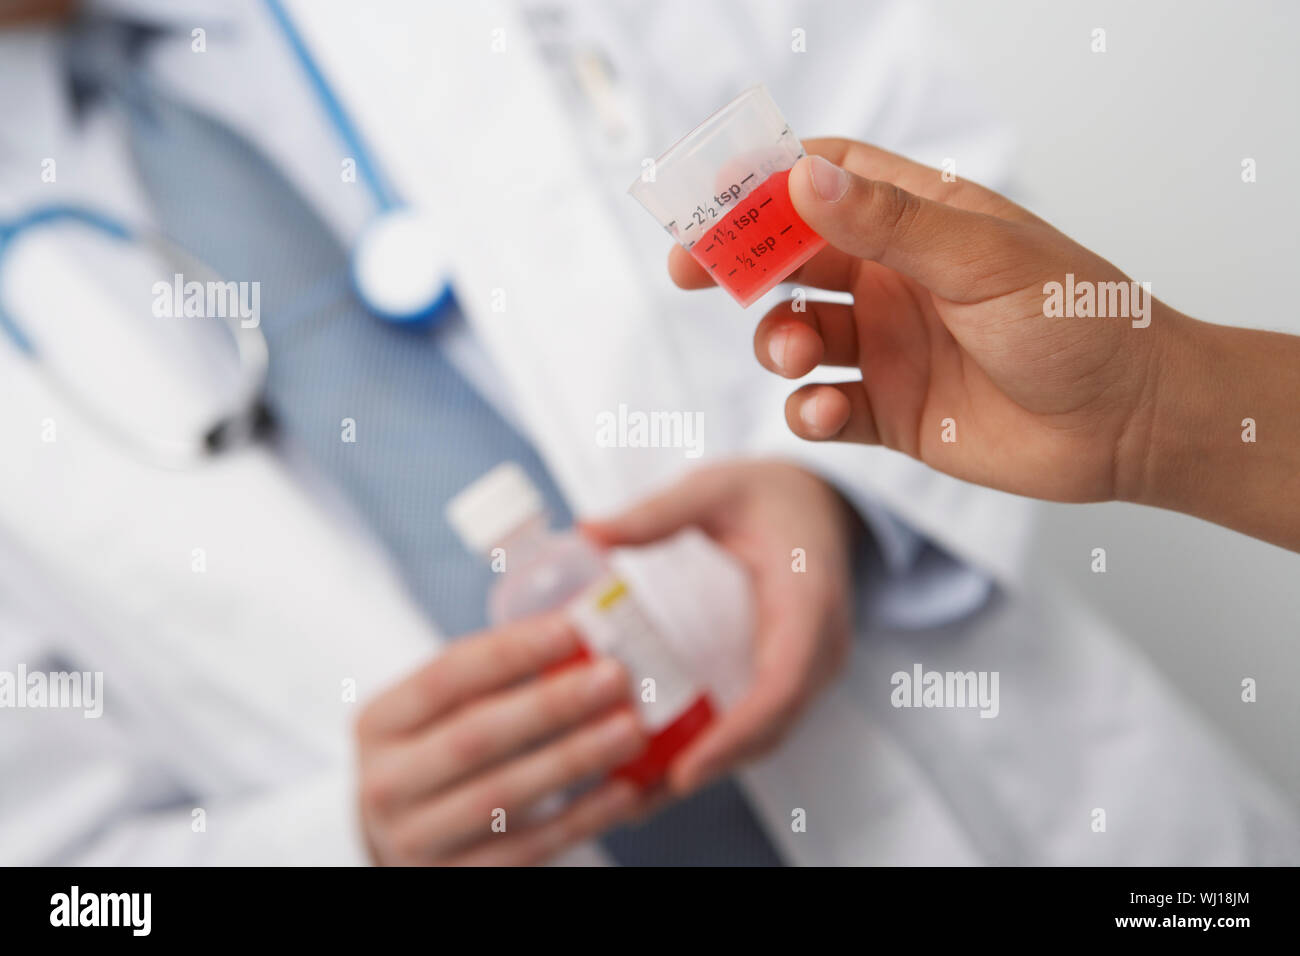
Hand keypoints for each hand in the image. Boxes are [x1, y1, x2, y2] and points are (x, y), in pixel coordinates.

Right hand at [356, 613, 646, 865]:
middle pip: (475, 736)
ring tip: (631, 729)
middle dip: (551, 704)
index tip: (575, 627)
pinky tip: (624, 792)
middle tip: (615, 677)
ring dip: (573, 759)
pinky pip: (526, 850)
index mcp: (379, 722)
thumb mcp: (442, 712)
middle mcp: (384, 783)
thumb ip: (496, 676)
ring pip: (502, 797)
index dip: (512, 650)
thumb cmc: (443, 756)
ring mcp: (413, 841)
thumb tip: (585, 625)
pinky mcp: (454, 883)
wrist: (408, 843)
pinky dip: (580, 820)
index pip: (447, 675)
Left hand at [581, 460, 857, 793]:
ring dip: (711, 765)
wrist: (821, 503)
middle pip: (773, 725)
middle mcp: (820, 645)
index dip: (738, 733)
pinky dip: (719, 747)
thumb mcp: (715, 488)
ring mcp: (811, 666)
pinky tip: (664, 762)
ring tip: (641, 794)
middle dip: (711, 765)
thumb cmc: (769, 495)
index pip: (783, 683)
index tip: (687, 767)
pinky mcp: (793, 674)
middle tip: (640, 796)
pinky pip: (762, 721)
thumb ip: (657, 512)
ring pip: (768, 733)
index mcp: (807, 600)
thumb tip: (589, 530)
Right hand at [668, 138, 1175, 503]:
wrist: (1128, 423)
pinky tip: (826, 412)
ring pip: (798, 333)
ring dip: (780, 342)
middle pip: (790, 256)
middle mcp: (893, 278)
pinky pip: (823, 407)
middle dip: (739, 263)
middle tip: (694, 272)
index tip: (709, 196)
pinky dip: (809, 411)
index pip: (824, 179)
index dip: (762, 181)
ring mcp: (888, 345)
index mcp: (918, 221)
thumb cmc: (1078, 319)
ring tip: (800, 356)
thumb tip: (803, 176)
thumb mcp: (981, 259)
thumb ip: (888, 223)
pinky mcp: (890, 411)